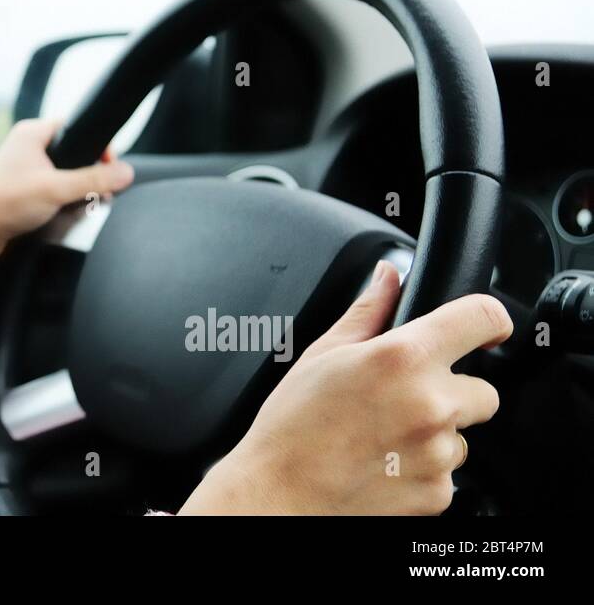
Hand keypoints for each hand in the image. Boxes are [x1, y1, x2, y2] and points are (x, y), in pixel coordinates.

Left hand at [0, 117, 134, 283]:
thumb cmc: (2, 203)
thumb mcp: (56, 189)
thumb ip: (94, 179)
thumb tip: (124, 172)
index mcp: (32, 133)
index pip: (76, 127)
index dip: (97, 146)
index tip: (109, 166)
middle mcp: (27, 147)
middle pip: (74, 153)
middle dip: (89, 174)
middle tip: (98, 191)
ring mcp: (24, 169)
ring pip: (65, 175)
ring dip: (76, 191)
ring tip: (79, 205)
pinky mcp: (23, 191)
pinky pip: (53, 191)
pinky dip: (62, 202)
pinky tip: (64, 214)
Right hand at [179, 261, 512, 514]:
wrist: (280, 491)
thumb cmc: (292, 425)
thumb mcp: (323, 354)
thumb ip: (367, 310)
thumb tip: (388, 276)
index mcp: (403, 358)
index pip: (482, 319)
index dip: (488, 319)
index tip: (486, 328)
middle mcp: (430, 403)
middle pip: (483, 390)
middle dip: (452, 390)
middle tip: (402, 398)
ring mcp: (438, 453)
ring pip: (463, 435)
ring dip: (435, 433)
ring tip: (383, 435)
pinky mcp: (438, 493)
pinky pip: (448, 473)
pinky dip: (423, 469)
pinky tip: (384, 462)